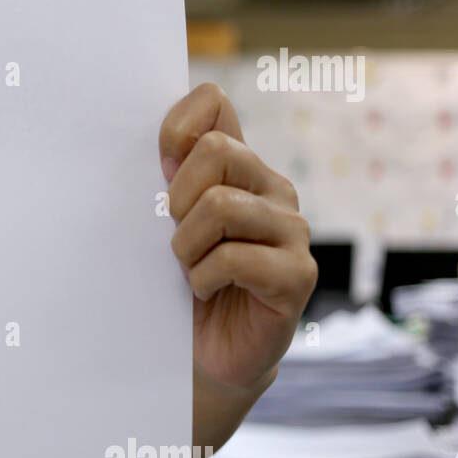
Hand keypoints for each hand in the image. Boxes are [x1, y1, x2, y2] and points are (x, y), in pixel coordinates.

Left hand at [159, 83, 316, 447]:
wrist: (209, 352)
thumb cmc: (184, 284)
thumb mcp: (169, 227)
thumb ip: (170, 182)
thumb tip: (164, 149)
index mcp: (239, 167)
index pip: (215, 105)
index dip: (178, 125)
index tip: (160, 167)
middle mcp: (272, 189)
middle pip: (218, 152)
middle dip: (178, 198)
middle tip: (173, 238)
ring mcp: (292, 230)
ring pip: (222, 206)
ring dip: (187, 246)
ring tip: (187, 270)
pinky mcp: (297, 274)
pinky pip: (233, 258)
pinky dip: (203, 278)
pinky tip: (204, 291)